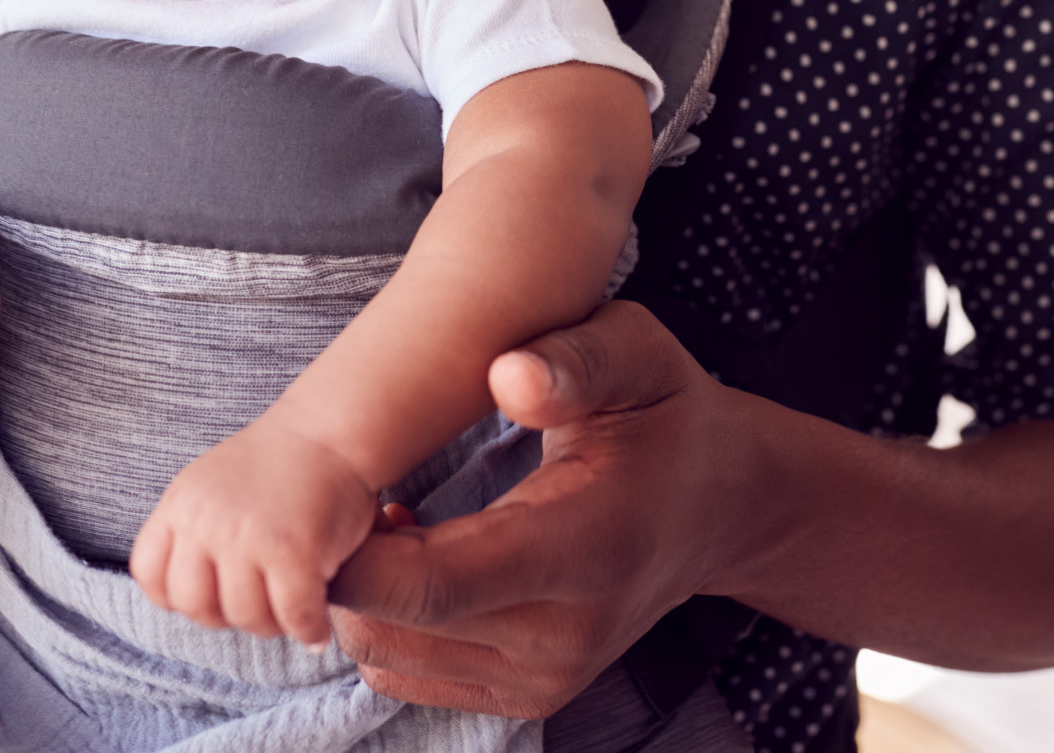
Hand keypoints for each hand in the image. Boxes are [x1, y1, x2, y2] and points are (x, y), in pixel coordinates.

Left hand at [132, 418, 380, 645]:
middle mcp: (206, 522)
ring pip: (245, 617)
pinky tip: (317, 627)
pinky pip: (294, 616)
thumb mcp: (210, 484)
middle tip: (257, 608)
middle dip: (226, 617)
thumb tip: (181, 597)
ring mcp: (249, 538)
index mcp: (181, 505)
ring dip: (271, 625)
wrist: (330, 431)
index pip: (150, 575)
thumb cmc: (278, 463)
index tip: (211, 596)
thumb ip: (189, 530)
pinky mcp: (294, 553)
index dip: (177, 597)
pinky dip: (308, 630)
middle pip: (195, 606)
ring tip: (290, 614)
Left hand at [325, 300, 760, 718]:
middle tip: (353, 488)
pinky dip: (390, 620)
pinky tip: (421, 555)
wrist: (724, 506)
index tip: (330, 492)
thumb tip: (507, 376)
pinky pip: (407, 674)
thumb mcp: (641, 355)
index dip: (351, 552)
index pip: (431, 584)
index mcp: (586, 546)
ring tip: (396, 517)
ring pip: (387, 654)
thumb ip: (576, 360)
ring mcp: (545, 679)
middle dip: (343, 563)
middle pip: (391, 625)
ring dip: (364, 592)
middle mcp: (564, 634)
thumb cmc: (668, 414)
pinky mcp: (527, 698)